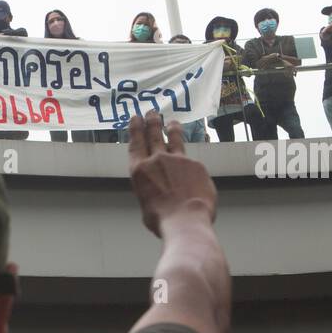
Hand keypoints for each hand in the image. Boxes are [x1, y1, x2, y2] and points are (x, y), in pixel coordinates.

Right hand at [127, 113, 216, 237]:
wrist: (186, 220)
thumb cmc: (162, 219)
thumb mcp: (146, 203)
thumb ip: (151, 189)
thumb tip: (161, 189)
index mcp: (139, 171)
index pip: (136, 143)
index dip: (135, 129)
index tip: (136, 118)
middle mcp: (157, 160)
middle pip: (154, 135)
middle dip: (152, 122)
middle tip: (152, 113)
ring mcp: (178, 160)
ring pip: (175, 139)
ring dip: (172, 129)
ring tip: (172, 122)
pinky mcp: (196, 165)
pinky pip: (192, 161)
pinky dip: (190, 164)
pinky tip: (193, 171)